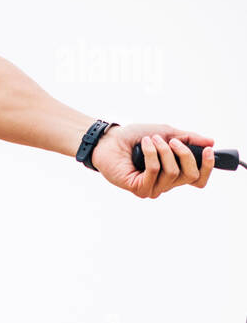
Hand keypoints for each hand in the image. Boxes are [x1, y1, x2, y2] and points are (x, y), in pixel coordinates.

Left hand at [91, 124, 214, 198]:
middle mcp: (165, 184)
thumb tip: (210, 142)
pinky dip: (152, 154)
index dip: (207, 167)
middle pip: (189, 176)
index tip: (207, 150)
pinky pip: (155, 171)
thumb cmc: (137, 137)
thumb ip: (189, 139)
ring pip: (172, 173)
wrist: (112, 140)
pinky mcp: (139, 189)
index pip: (198, 180)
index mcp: (175, 172)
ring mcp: (153, 189)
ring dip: (163, 150)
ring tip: (151, 140)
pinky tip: (144, 145)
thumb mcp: (167, 133)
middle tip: (169, 140)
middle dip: (183, 153)